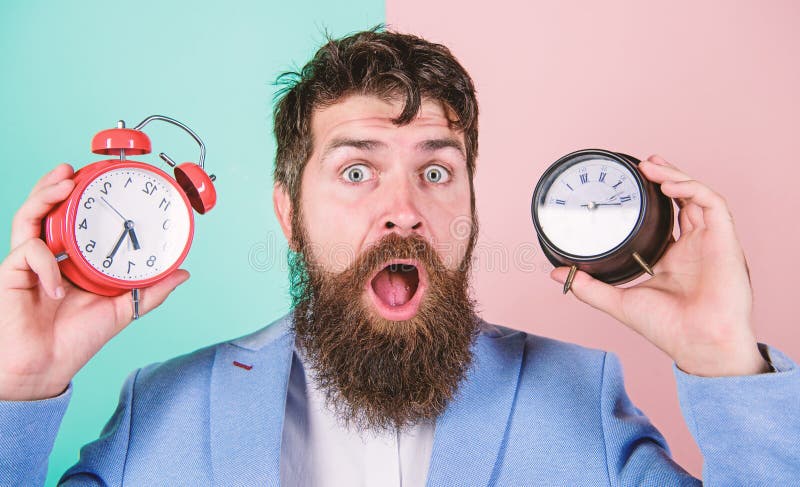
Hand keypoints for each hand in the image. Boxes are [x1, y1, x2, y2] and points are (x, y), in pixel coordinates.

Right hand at [0, 164, 189, 400]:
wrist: (46, 369)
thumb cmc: (76, 340)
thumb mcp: (123, 309)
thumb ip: (151, 290)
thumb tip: (182, 273)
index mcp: (73, 260)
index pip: (74, 219)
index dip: (82, 197)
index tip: (100, 178)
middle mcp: (50, 256)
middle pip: (46, 209)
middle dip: (55, 185)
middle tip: (74, 169)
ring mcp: (29, 264)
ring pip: (27, 218)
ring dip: (43, 197)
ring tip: (62, 182)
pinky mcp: (11, 275)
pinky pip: (29, 254)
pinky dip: (46, 265)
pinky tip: (57, 288)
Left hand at [551, 155, 768, 376]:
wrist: (697, 342)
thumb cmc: (667, 328)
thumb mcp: (618, 301)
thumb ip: (589, 287)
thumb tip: (557, 274)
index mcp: (673, 257)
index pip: (665, 217)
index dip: (651, 197)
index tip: (631, 182)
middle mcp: (693, 246)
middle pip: (682, 200)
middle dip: (665, 177)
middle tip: (643, 164)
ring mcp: (710, 242)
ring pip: (697, 196)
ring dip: (675, 177)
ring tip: (651, 166)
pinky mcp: (725, 241)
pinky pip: (713, 204)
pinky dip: (692, 189)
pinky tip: (669, 185)